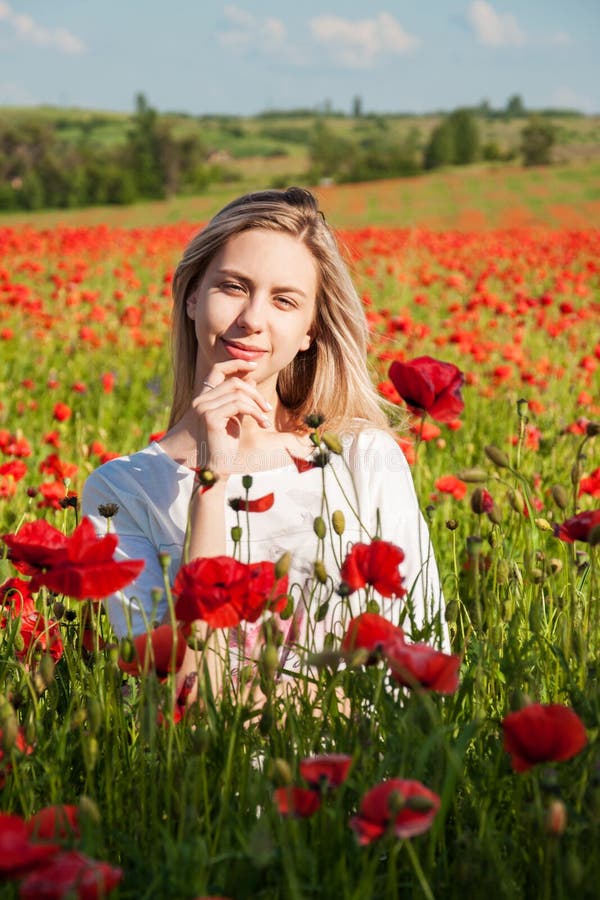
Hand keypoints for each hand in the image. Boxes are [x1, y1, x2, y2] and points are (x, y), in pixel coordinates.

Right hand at [191, 360, 272, 474]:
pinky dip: (255, 412)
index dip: (236, 363)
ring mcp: (203, 408)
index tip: (254, 365)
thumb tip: (251, 380)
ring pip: (238, 394)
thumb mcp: (236, 416)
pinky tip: (262, 422)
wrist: (217, 466)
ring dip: (257, 405)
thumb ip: (240, 399)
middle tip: (267, 407)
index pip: (218, 370)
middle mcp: (200, 400)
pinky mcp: (210, 417)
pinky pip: (239, 405)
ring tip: (265, 418)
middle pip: (234, 382)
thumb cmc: (226, 444)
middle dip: (255, 393)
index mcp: (203, 398)